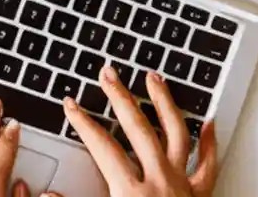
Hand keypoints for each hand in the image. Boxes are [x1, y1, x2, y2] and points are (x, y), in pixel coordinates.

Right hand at [62, 66, 218, 196]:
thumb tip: (48, 195)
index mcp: (130, 193)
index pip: (101, 145)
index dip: (83, 122)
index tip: (71, 104)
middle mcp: (160, 182)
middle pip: (138, 127)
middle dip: (120, 96)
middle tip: (108, 73)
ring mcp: (184, 186)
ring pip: (177, 133)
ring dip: (164, 102)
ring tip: (155, 79)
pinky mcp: (203, 196)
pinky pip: (209, 163)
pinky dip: (209, 141)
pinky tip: (208, 122)